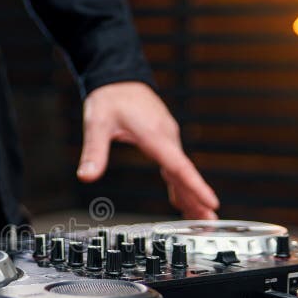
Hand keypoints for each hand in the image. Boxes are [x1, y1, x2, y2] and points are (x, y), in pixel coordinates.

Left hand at [78, 82, 218, 218]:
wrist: (117, 76)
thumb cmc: (109, 97)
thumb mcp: (97, 123)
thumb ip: (94, 152)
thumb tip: (86, 176)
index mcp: (155, 135)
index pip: (179, 166)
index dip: (195, 186)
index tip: (212, 202)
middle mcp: (166, 137)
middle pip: (186, 173)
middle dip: (198, 198)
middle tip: (211, 221)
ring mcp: (167, 137)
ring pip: (182, 170)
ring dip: (191, 193)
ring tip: (201, 217)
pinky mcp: (163, 138)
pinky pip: (175, 165)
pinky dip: (180, 183)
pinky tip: (180, 199)